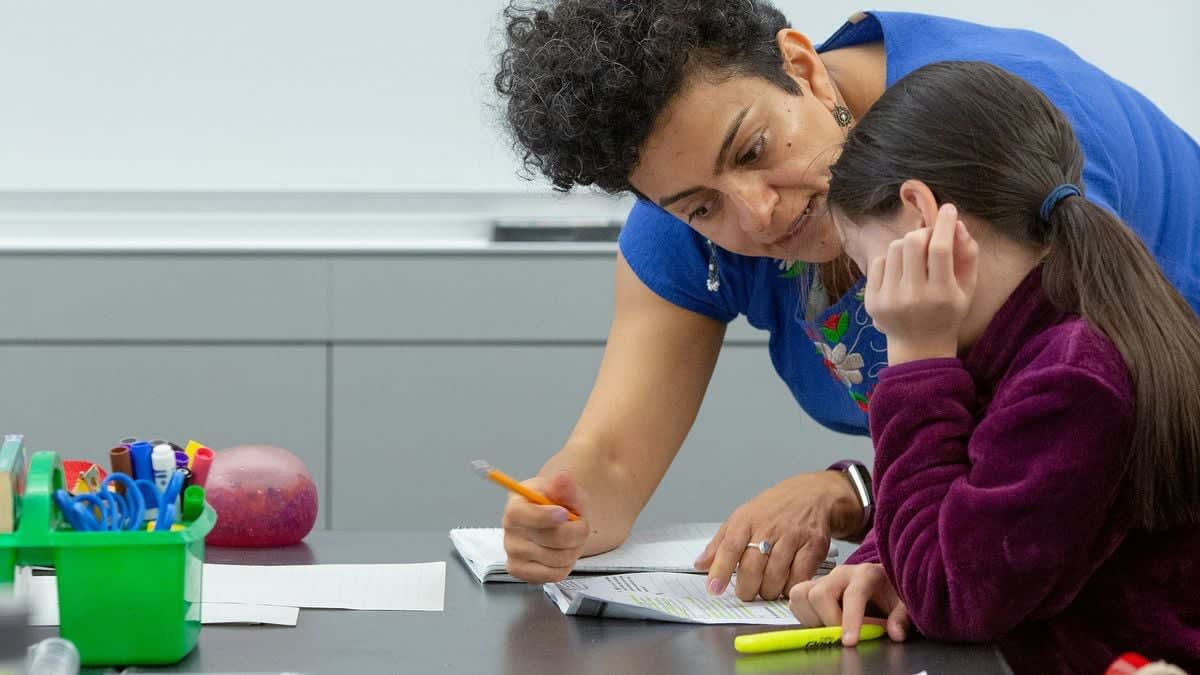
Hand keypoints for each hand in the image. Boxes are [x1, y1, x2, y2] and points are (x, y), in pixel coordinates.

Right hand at [501, 470, 590, 581]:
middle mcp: (509, 530)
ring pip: (558, 558)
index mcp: (515, 505)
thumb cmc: (557, 505)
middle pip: (552, 539)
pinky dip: (566, 565)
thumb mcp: (565, 492)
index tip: (564, 513)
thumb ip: (565, 487)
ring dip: (574, 549)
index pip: (523, 515)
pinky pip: (553, 575)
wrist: (555, 524)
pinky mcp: (519, 572)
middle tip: (580, 524)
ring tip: (571, 538)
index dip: (545, 516)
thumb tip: (563, 478)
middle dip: (577, 532)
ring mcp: (512, 553)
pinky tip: (561, 553)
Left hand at [694, 471, 858, 601]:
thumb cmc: (774, 509)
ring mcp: (793, 536)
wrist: (813, 494)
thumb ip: (720, 543)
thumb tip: (700, 565)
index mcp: (746, 520)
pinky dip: (790, 588)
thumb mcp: (742, 517)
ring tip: (765, 591)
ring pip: (775, 576)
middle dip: (746, 589)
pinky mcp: (814, 545)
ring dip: (768, 591)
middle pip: (752, 567)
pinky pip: (799, 576)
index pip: (729, 547)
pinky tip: (785, 587)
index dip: (720, 570)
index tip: (713, 589)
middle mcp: (769, 527)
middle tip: (745, 593)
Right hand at [789, 563, 909, 645]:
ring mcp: (823, 579)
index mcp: (864, 574)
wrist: (881, 581)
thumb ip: (900, 618)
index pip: (852, 595)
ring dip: (813, 618)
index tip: (849, 642)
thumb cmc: (890, 591)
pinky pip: (795, 600)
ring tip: (831, 627)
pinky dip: (804, 615)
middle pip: (819, 594)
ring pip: (801, 595)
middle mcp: (840, 574)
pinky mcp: (810, 586)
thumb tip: (895, 634)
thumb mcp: (903, 603)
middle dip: (828, 621)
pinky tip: (821, 622)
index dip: (850, 620)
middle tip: (842, 636)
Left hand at [864, 203, 978, 364]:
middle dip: (924, 232)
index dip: (944, 224)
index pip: (940, 249)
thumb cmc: (948, 312)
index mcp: (942, 294)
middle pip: (912, 242)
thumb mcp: (967, 288)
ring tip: (915, 259)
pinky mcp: (872, 301)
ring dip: (907, 245)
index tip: (948, 209)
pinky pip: (879, 261)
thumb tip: (958, 224)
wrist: (919, 346)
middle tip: (930, 237)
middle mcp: (913, 297)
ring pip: (894, 248)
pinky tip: (901, 273)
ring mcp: (889, 299)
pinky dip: (891, 260)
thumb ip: (968, 255)